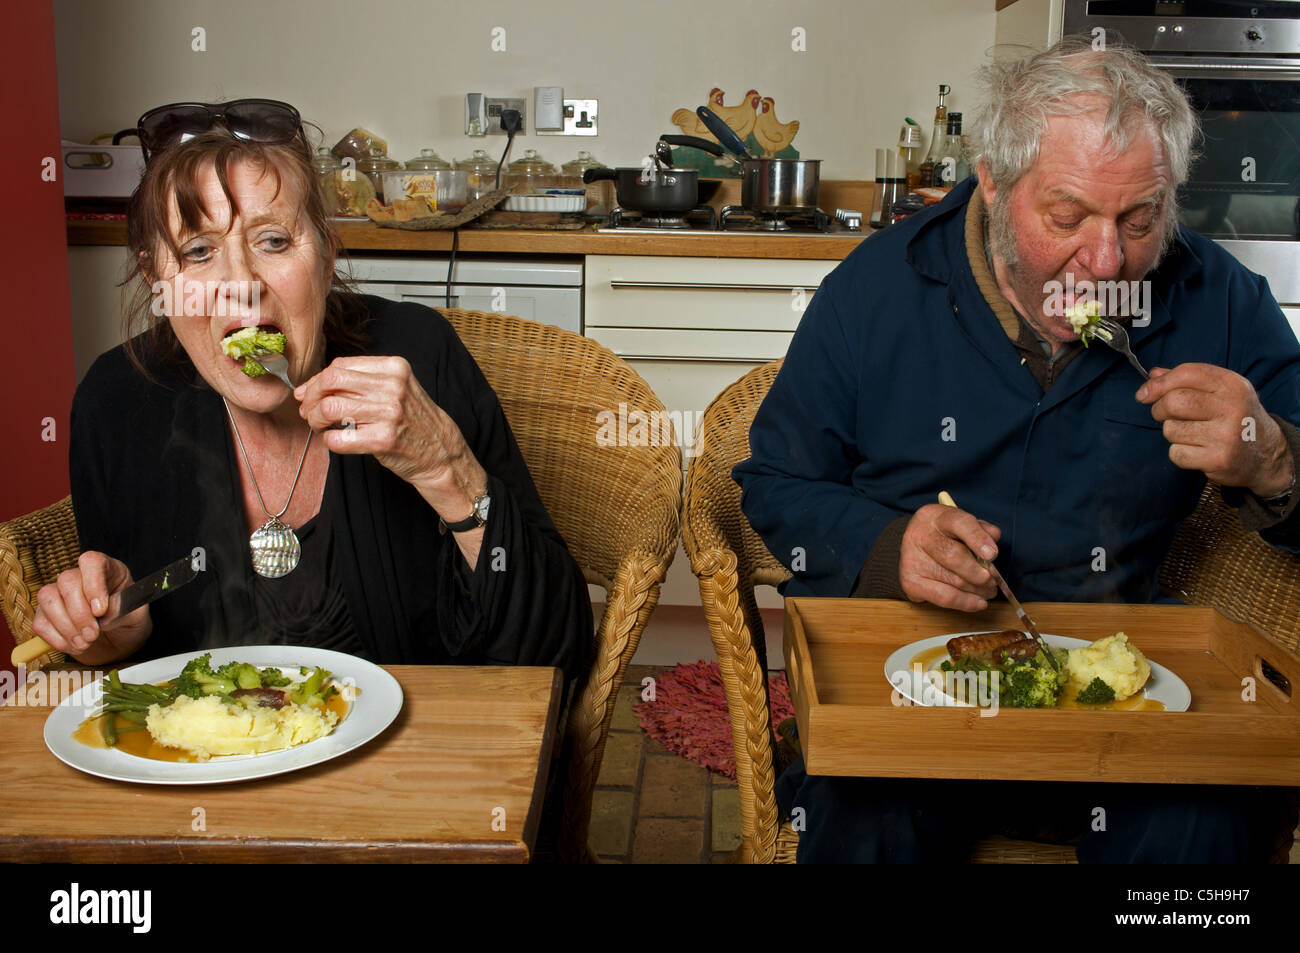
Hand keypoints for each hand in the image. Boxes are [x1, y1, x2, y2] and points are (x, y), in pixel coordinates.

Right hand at [32, 552, 151, 664]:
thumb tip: (103, 616)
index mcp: (108, 569)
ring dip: (66, 626)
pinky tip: (76, 645)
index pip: (92, 562)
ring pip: (48, 599)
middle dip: (79, 613)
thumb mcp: (137, 614)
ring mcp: (59, 594)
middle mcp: (80, 577)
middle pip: (67, 582)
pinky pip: (41, 623)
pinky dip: (58, 639)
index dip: (93, 584)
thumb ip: (122, 610)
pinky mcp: (46, 615)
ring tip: (86, 642)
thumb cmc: (128, 621)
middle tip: (93, 634)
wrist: (118, 642)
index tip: (100, 611)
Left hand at [295, 355, 485, 495]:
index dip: (317, 380)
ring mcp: (389, 413)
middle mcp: (393, 387)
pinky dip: (329, 441)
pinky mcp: (384, 440)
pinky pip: (338, 438)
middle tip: (309, 410)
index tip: (309, 393)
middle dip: (312, 396)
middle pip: (331, 381)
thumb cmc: (412, 420)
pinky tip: (337, 440)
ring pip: (329, 407)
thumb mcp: (396, 388)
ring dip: (316, 419)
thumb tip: (312, 386)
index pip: (340, 366)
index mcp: (394, 368)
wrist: (440, 452)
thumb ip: (362, 381)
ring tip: (320, 426)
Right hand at [899, 504, 1001, 610]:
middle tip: (993, 580)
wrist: (914, 548)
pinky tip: (979, 602)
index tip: (992, 554)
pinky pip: (944, 597)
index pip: (959, 523)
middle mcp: (920, 536)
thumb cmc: (944, 536)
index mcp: (935, 516)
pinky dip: (966, 602)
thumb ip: (980, 529)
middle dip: (979, 572)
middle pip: (954, 556)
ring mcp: (912, 560)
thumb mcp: (961, 525)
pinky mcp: (911, 582)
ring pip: (954, 581)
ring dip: (978, 590)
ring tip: (989, 590)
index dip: (978, 539)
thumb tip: (994, 537)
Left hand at [1137, 363, 1292, 497]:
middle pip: (1174, 402)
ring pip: (1171, 429)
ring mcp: (1226, 435)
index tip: (1144, 394)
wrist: (1267, 454)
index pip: (1186, 374)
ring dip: (1172, 432)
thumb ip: (1188, 380)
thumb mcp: (1221, 392)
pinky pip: (1176, 453)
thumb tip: (1152, 375)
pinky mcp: (1218, 459)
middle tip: (1165, 415)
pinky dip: (1179, 453)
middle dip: (1159, 409)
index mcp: (1232, 385)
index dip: (1158, 384)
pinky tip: (1197, 450)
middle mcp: (1232, 407)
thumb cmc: (1236, 418)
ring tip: (1192, 433)